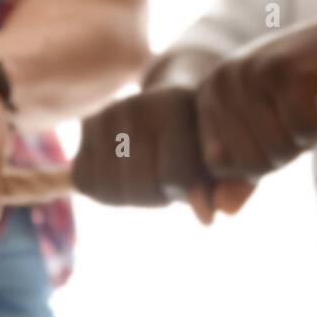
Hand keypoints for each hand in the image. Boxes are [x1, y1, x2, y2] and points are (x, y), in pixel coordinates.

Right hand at [72, 86, 212, 207]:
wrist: (176, 97)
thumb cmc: (206, 137)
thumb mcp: (226, 156)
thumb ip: (230, 187)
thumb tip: (207, 218)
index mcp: (175, 105)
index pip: (175, 177)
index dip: (186, 191)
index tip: (195, 176)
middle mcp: (136, 105)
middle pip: (141, 188)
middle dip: (159, 195)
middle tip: (170, 175)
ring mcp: (107, 114)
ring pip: (111, 190)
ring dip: (134, 196)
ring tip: (151, 171)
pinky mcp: (87, 124)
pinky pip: (86, 183)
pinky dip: (107, 190)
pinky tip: (126, 172)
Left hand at [193, 0, 316, 181]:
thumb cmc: (305, 94)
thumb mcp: (266, 134)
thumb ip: (243, 173)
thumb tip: (222, 213)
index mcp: (207, 96)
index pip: (216, 165)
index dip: (256, 165)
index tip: (276, 136)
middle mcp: (221, 80)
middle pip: (249, 162)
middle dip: (285, 154)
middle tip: (300, 122)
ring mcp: (252, 71)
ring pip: (277, 149)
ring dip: (306, 141)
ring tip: (311, 109)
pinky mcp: (287, 69)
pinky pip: (305, 131)